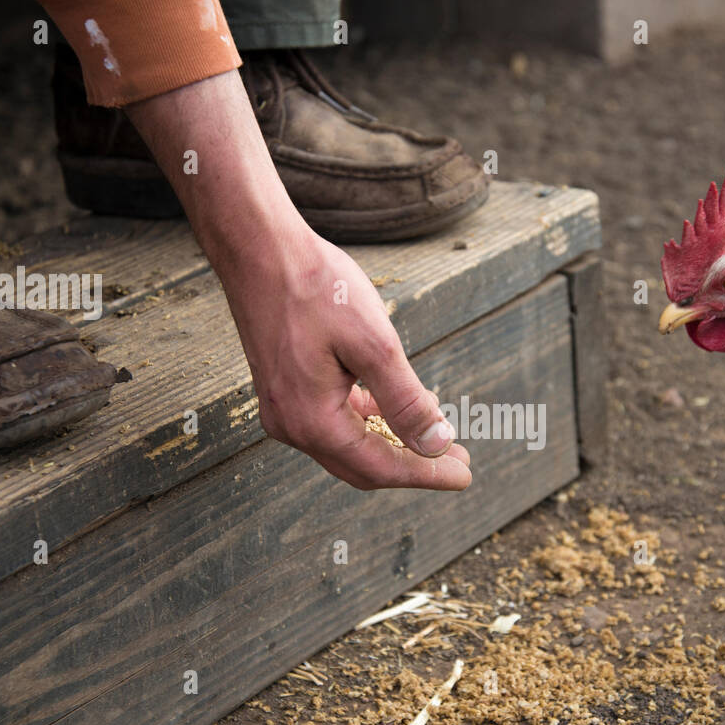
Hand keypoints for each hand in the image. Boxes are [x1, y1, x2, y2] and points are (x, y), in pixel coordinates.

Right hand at [226, 229, 471, 489]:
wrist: (259, 249)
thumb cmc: (316, 288)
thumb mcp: (374, 343)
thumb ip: (406, 400)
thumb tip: (436, 444)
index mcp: (312, 420)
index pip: (380, 466)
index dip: (427, 474)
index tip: (466, 475)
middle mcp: (292, 426)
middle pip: (362, 466)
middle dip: (413, 466)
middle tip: (458, 463)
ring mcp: (283, 410)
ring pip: (347, 447)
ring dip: (391, 445)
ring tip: (434, 437)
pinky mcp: (284, 391)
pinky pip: (332, 423)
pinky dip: (367, 422)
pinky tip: (392, 407)